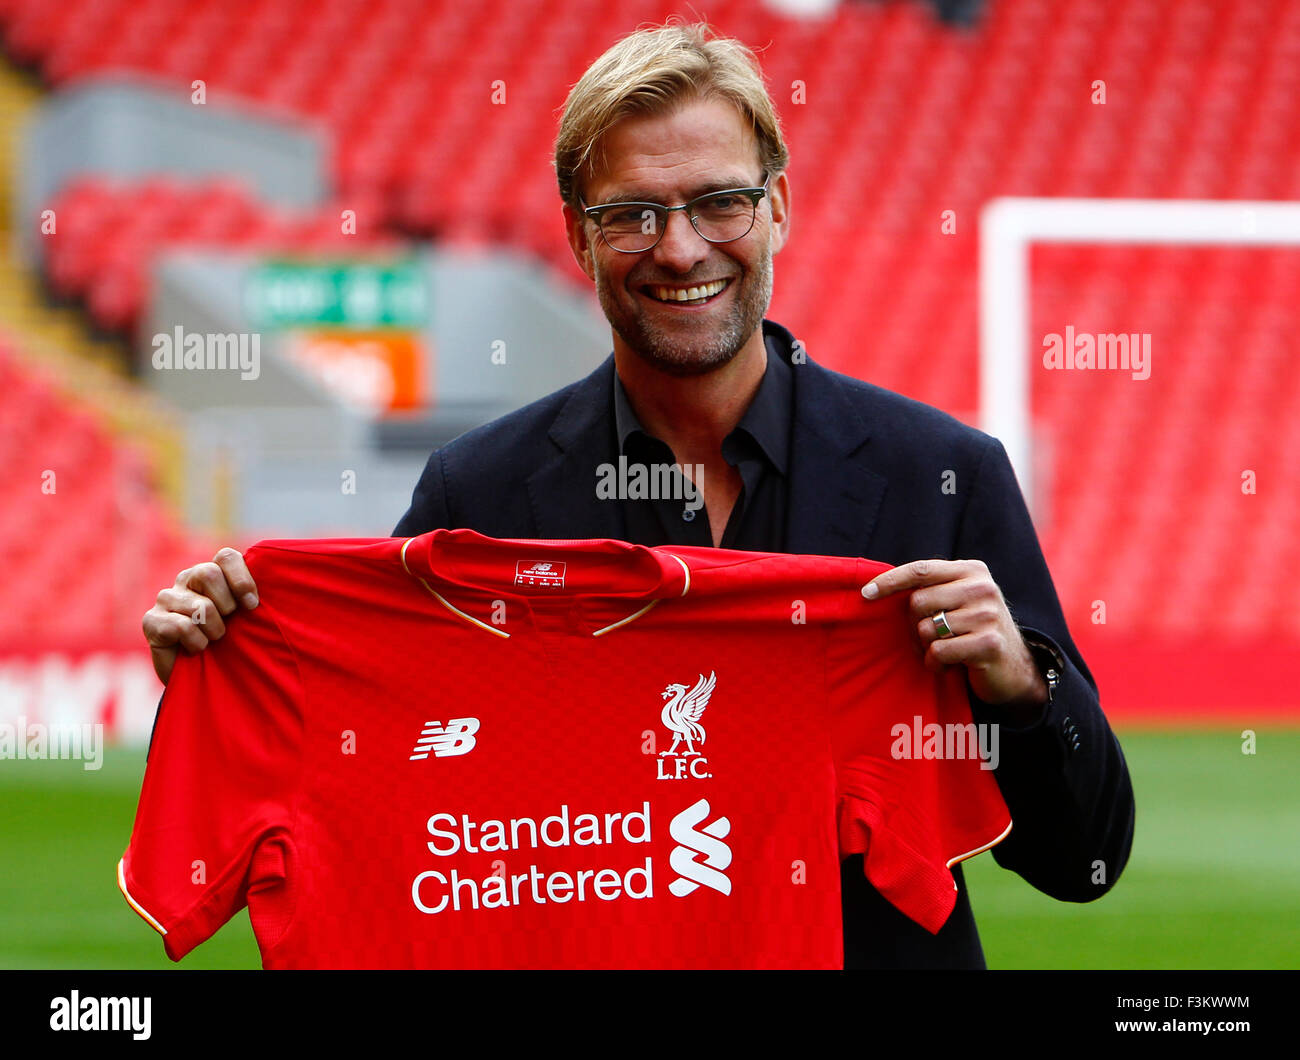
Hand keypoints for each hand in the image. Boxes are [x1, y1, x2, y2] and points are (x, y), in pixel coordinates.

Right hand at [142, 548, 257, 684]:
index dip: (242, 579)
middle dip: (226, 605)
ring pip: (199, 605)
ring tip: (212, 640)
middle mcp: (186, 579)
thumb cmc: (230, 644)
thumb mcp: (246, 619)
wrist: (202, 678)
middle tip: (227, 626)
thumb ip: (253, 600)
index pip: (226, 556)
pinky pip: (182, 626)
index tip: (252, 605)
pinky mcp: (151, 620)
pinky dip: (197, 642)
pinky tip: (196, 649)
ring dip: (214, 630)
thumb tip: (272, 587)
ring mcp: (166, 598)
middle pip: (209, 573)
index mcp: (212, 573)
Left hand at [863, 559, 1046, 714]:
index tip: (865, 593)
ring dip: (925, 647)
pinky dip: (935, 663)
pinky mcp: (988, 643)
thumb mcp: (958, 600)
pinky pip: (938, 651)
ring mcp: (988, 615)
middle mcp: (982, 588)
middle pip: (918, 601)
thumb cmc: (973, 630)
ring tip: (942, 652)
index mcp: (972, 570)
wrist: (1014, 668)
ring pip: (925, 629)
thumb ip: (931, 588)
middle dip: (913, 625)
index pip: (920, 569)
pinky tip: (949, 665)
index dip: (889, 581)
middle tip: (926, 638)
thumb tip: (876, 587)